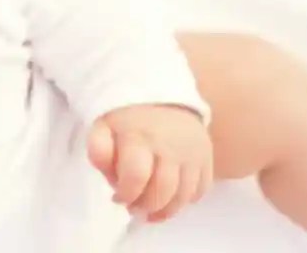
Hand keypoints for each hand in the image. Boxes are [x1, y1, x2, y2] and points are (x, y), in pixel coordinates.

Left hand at [88, 104, 213, 222]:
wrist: (161, 96)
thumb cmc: (127, 118)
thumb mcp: (102, 127)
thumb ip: (99, 152)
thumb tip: (112, 180)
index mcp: (139, 136)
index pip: (136, 176)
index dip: (126, 194)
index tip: (118, 198)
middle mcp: (170, 145)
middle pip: (163, 192)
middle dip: (146, 207)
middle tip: (135, 208)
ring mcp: (192, 152)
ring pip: (184, 196)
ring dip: (166, 210)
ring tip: (152, 210)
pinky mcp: (207, 157)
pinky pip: (201, 190)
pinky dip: (186, 200)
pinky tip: (171, 196)